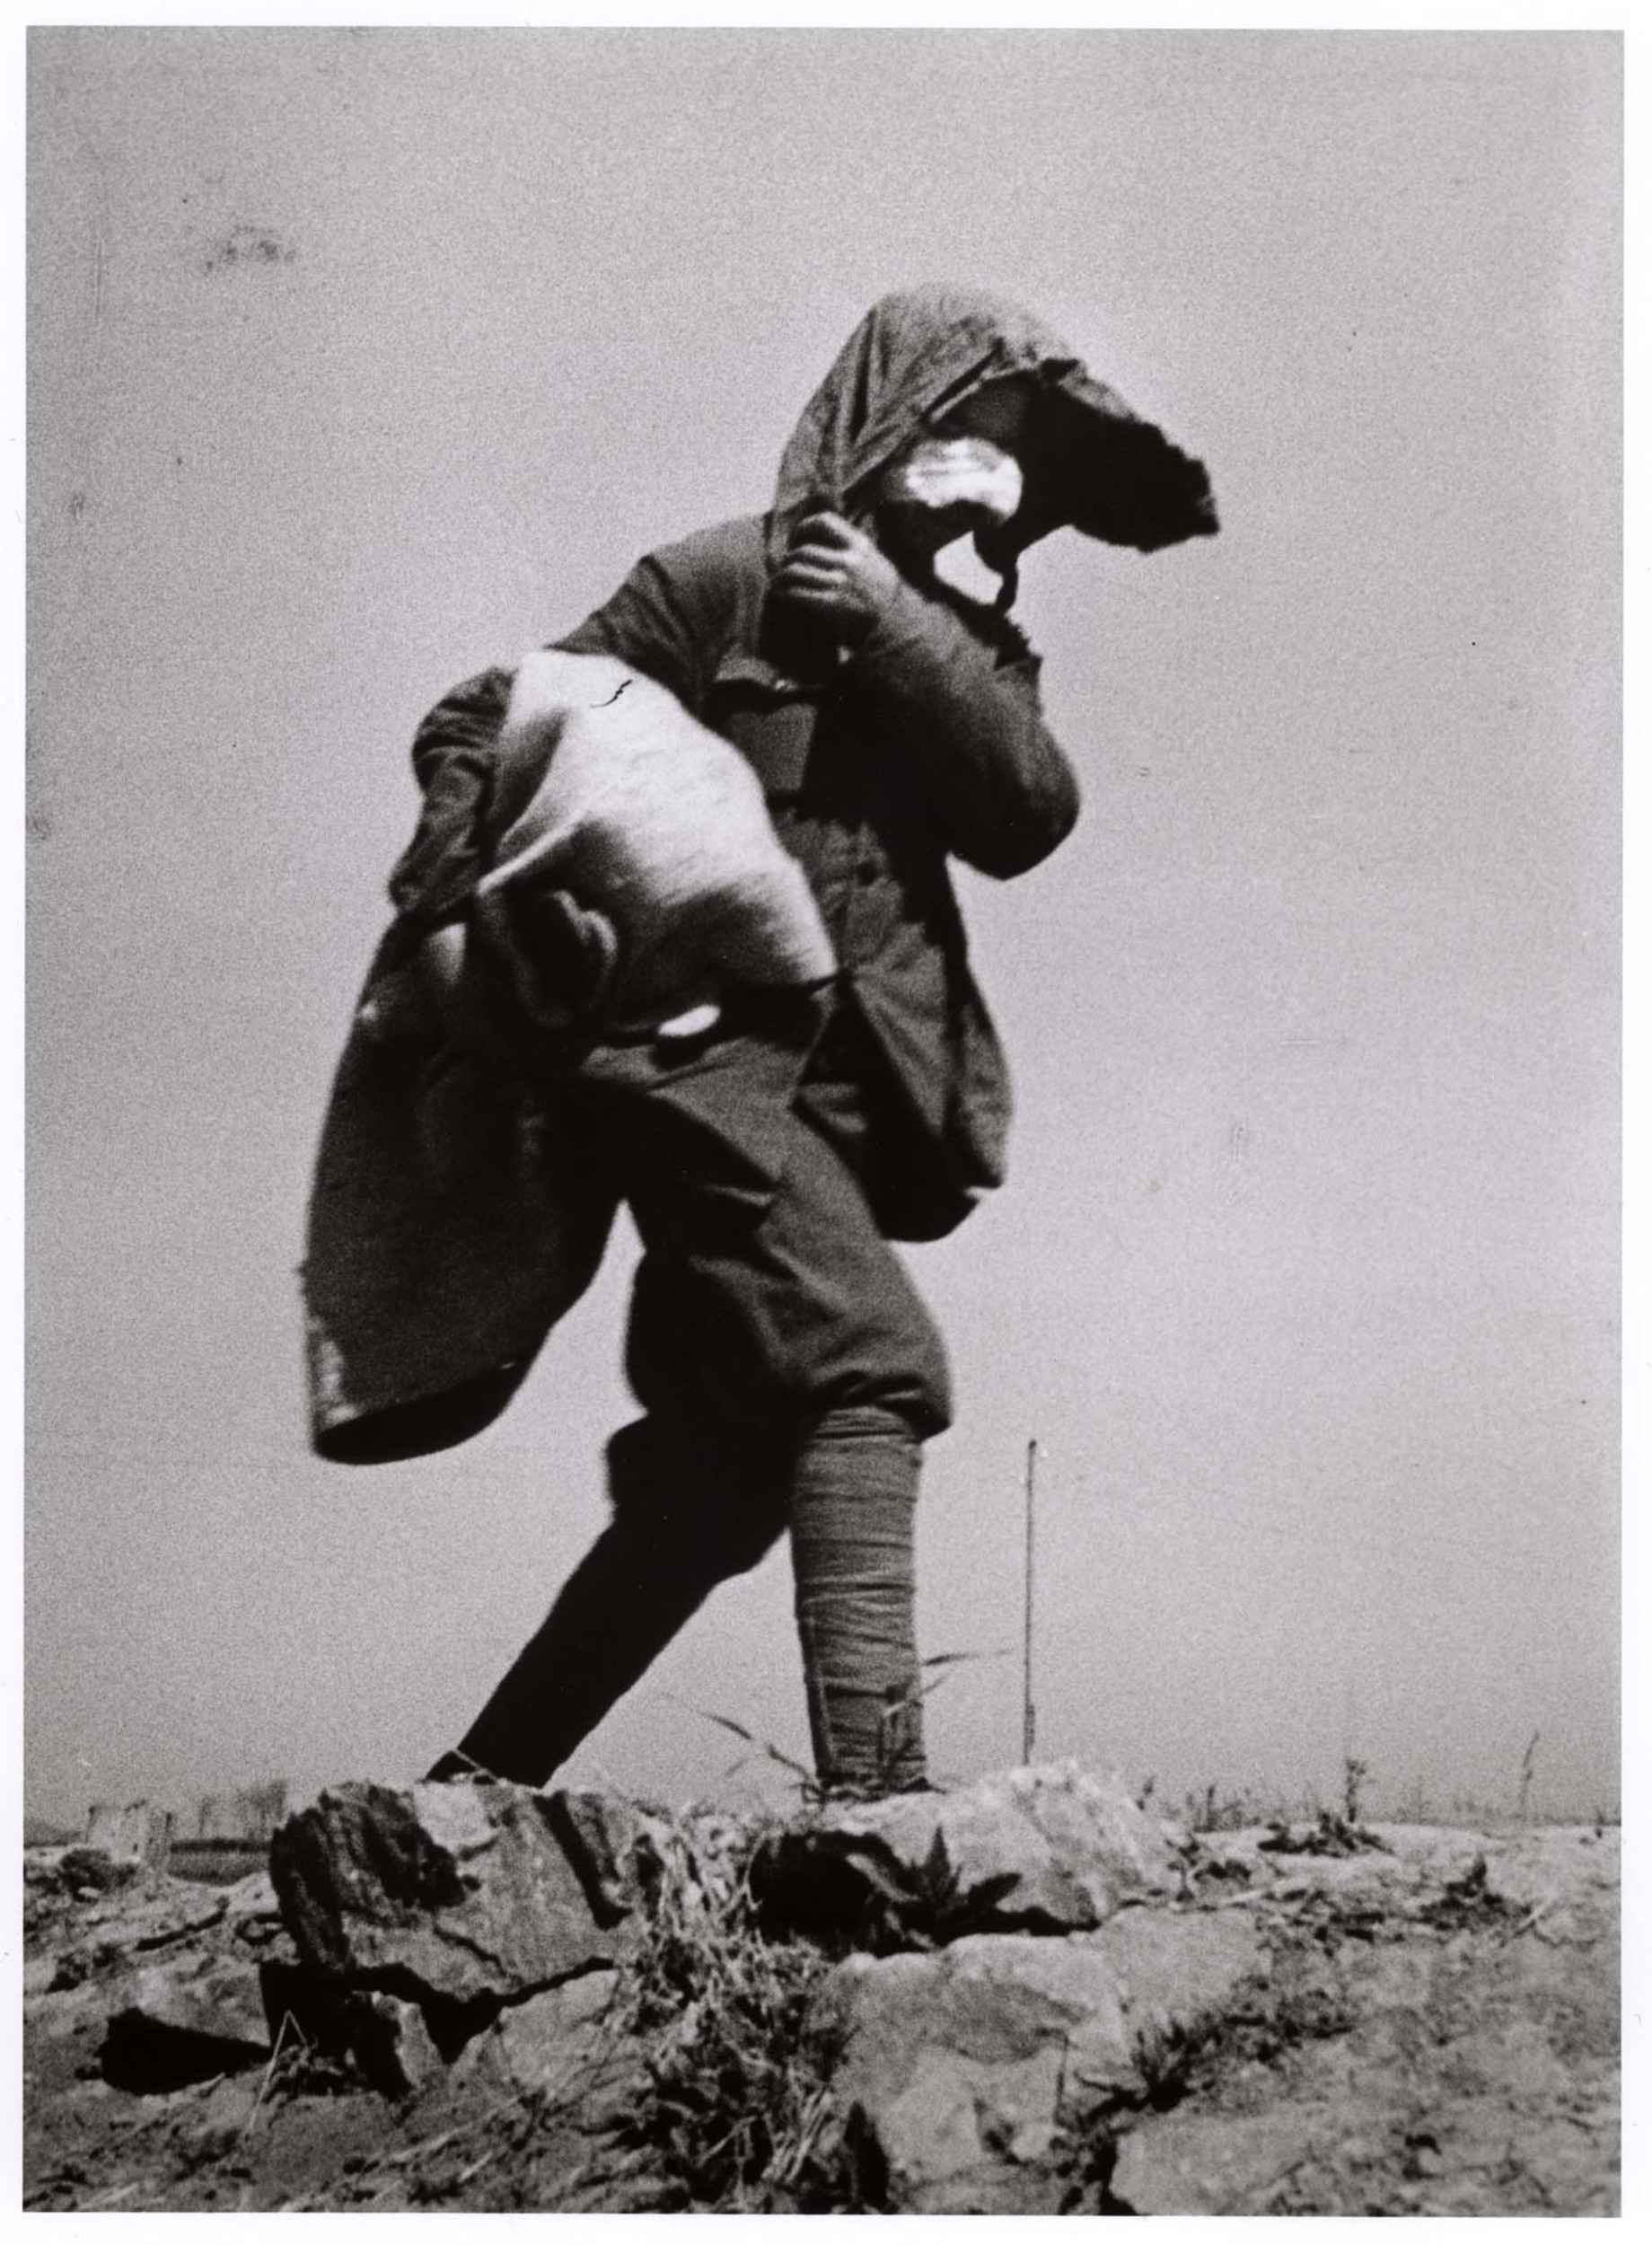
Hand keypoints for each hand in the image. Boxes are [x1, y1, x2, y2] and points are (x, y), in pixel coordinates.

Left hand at [771, 511, 903, 640]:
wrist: (896, 623)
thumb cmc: (882, 592)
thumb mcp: (873, 559)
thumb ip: (851, 546)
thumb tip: (822, 537)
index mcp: (860, 545)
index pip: (824, 522)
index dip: (804, 527)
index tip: (797, 538)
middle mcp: (849, 560)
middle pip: (803, 550)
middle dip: (788, 558)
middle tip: (785, 566)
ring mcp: (840, 582)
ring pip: (795, 569)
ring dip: (782, 575)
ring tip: (779, 581)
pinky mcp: (831, 604)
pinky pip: (797, 592)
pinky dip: (784, 592)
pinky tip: (782, 594)